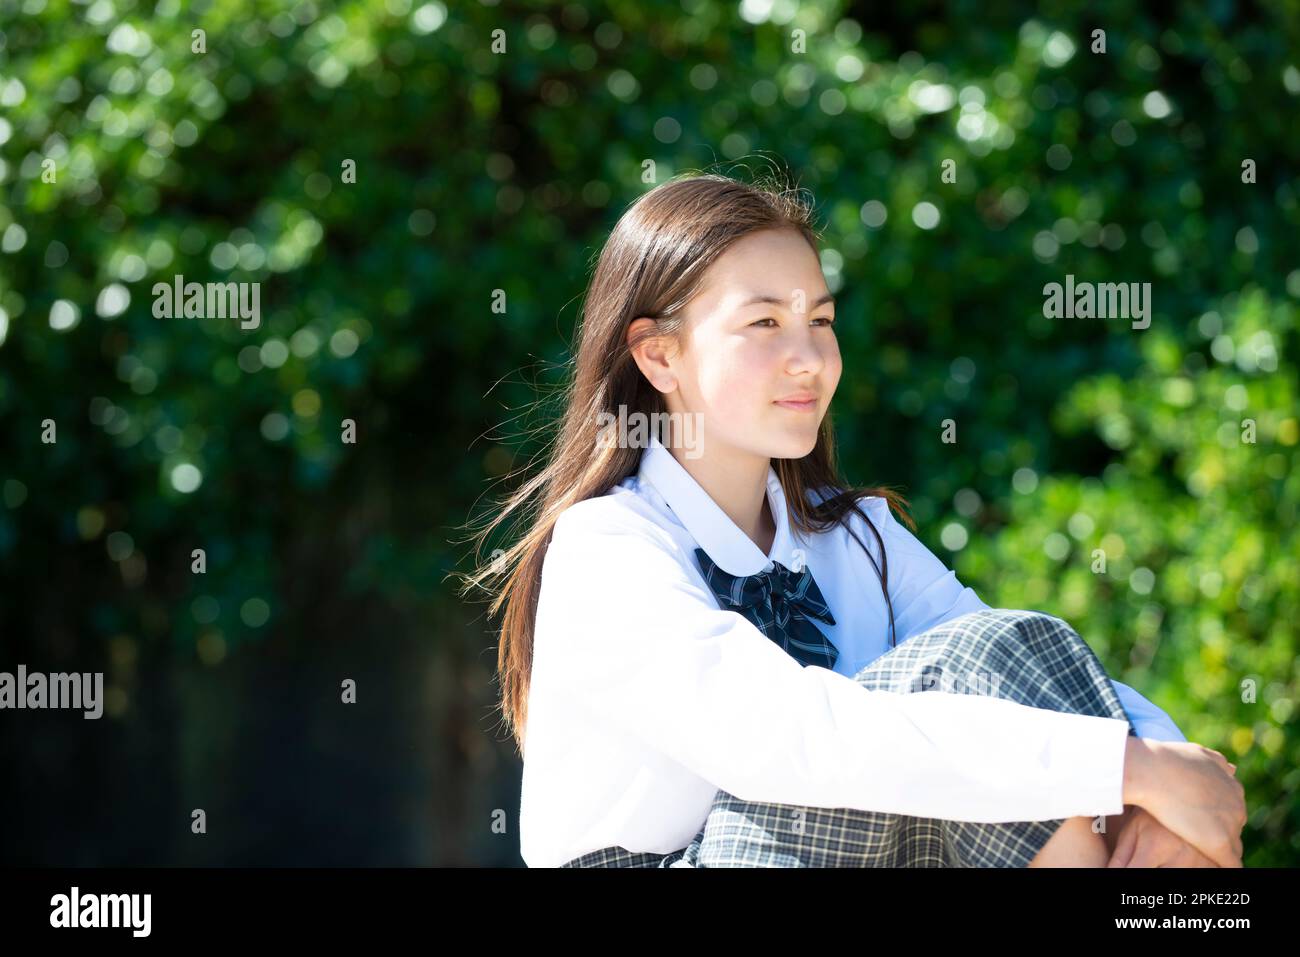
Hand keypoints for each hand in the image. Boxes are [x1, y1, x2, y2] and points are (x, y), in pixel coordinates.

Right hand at [1126, 740, 1245, 867]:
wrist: (1151, 770)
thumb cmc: (1166, 759)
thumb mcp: (1198, 754)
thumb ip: (1216, 763)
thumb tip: (1233, 768)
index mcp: (1232, 785)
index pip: (1231, 806)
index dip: (1213, 812)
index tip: (1196, 816)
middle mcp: (1236, 804)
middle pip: (1233, 824)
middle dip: (1217, 827)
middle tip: (1194, 830)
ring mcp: (1229, 824)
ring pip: (1232, 843)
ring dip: (1218, 845)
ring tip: (1200, 851)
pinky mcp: (1219, 843)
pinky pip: (1230, 863)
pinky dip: (1223, 866)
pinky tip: (1214, 868)